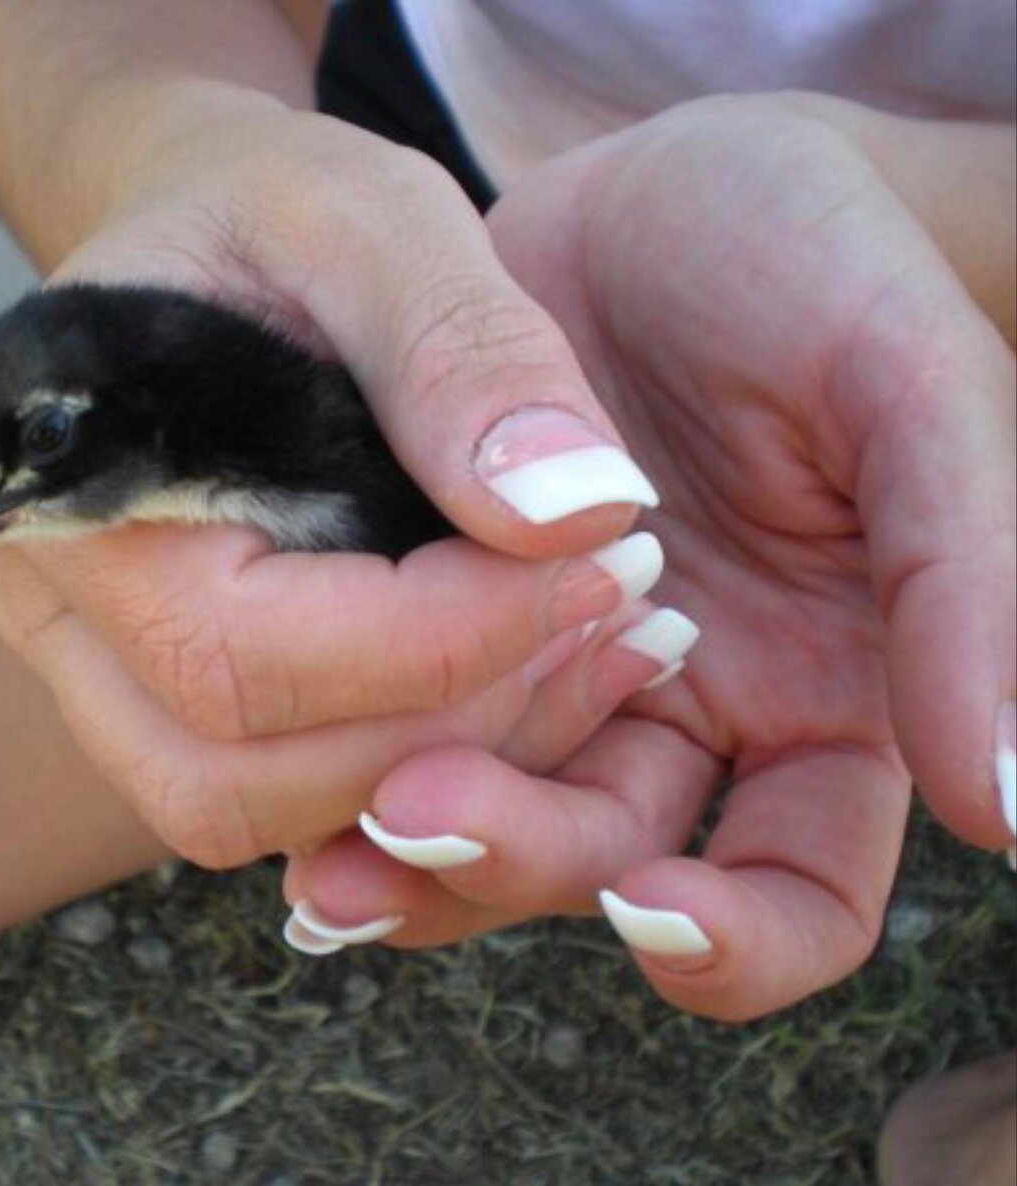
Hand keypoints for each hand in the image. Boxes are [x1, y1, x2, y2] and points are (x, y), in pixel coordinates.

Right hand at [0, 106, 687, 866]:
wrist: (201, 238)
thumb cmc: (271, 213)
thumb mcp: (374, 221)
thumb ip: (467, 352)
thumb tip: (580, 514)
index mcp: (75, 490)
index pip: (254, 650)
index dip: (450, 640)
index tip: (612, 563)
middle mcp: (56, 614)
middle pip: (236, 774)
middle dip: (452, 730)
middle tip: (612, 622)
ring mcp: (95, 675)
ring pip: (245, 814)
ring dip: (434, 774)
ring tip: (580, 657)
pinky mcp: (158, 700)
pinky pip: (274, 798)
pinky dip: (404, 774)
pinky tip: (521, 683)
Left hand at [284, 95, 1015, 1015]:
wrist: (649, 194)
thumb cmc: (812, 262)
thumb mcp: (907, 383)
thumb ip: (967, 572)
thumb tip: (1001, 799)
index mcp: (822, 695)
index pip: (799, 892)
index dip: (736, 940)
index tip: (649, 909)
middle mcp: (680, 711)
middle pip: (600, 863)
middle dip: (515, 863)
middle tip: (418, 812)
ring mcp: (544, 671)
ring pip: (479, 820)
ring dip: (405, 856)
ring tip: (323, 854)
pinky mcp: (435, 624)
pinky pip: (390, 725)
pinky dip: (341, 768)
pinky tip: (290, 794)